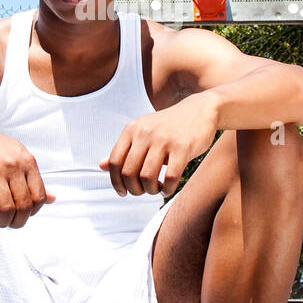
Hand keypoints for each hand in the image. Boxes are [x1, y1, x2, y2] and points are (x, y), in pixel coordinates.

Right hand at [0, 116, 53, 227]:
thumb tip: (52, 200)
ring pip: (6, 209)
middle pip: (23, 206)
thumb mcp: (18, 156)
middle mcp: (12, 165)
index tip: (23, 214)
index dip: (33, 212)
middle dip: (18, 222)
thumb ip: (33, 178)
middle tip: (10, 224)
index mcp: (26, 161)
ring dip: (3, 222)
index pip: (38, 196)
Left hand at [99, 95, 218, 197]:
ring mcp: (164, 140)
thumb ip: (124, 150)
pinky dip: (167, 189)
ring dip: (150, 190)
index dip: (116, 182)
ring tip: (156, 189)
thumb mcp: (142, 132)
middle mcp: (145, 133)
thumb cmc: (168, 126)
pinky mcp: (183, 148)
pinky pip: (170, 177)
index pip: (114, 162)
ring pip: (147, 177)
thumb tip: (101, 166)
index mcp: (132, 130)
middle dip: (134, 189)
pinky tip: (168, 189)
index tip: (123, 192)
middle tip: (143, 191)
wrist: (201, 110)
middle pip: (129, 173)